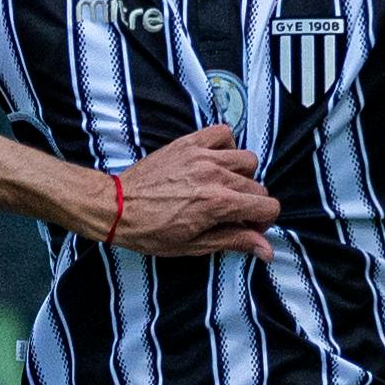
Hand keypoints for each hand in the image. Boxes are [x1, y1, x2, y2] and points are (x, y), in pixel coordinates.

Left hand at [106, 127, 279, 255]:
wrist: (117, 207)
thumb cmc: (150, 231)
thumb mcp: (195, 245)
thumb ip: (235, 241)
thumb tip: (266, 250)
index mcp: (218, 204)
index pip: (267, 206)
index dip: (262, 222)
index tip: (247, 228)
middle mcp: (215, 175)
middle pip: (258, 186)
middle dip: (252, 204)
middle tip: (233, 215)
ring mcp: (202, 156)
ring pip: (247, 160)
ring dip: (243, 176)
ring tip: (225, 188)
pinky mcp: (189, 143)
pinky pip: (223, 134)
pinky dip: (227, 146)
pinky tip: (216, 162)